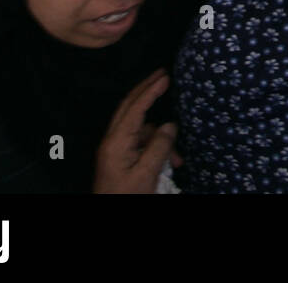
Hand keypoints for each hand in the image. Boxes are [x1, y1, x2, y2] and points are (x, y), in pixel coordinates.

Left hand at [93, 69, 179, 193]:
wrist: (109, 213)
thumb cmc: (126, 196)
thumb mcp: (146, 173)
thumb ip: (159, 147)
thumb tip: (170, 125)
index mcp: (116, 142)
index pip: (135, 108)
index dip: (151, 90)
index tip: (166, 76)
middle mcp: (113, 141)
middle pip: (129, 107)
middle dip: (146, 90)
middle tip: (163, 74)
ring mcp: (117, 149)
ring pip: (142, 130)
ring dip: (161, 137)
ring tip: (178, 158)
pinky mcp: (122, 158)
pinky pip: (143, 144)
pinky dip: (158, 148)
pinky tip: (171, 163)